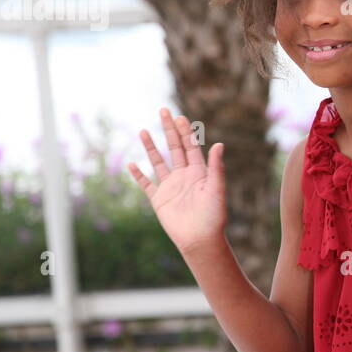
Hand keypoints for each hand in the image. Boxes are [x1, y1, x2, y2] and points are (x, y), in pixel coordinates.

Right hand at [128, 108, 226, 253]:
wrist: (200, 239)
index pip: (191, 146)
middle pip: (174, 148)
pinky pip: (146, 184)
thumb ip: (216, 167)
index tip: (179, 116)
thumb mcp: (217, 189)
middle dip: (169, 130)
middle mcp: (184, 176)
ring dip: (151, 147)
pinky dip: (139, 175)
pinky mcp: (159, 200)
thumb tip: (219, 144)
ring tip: (143, 130)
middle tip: (163, 111)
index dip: (185, 131)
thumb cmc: (214, 216)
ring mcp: (170, 187)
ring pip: (158, 162)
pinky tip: (132, 164)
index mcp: (199, 172)